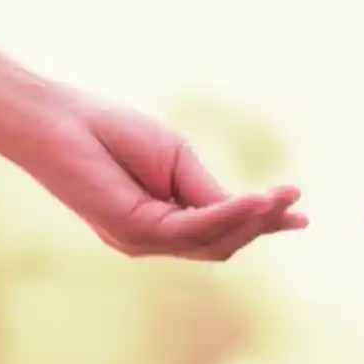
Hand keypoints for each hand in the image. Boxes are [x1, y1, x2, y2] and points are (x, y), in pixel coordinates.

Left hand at [17, 97, 306, 259]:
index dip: (262, 224)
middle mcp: (154, 238)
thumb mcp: (176, 160)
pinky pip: (193, 227)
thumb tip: (249, 210)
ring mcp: (143, 240)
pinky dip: (228, 213)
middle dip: (263, 226)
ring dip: (253, 220)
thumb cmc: (112, 132)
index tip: (302, 217)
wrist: (61, 120)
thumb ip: (207, 190)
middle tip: (300, 212)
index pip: (220, 230)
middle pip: (222, 243)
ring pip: (213, 241)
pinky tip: (256, 199)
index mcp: (164, 220)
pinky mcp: (134, 230)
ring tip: (284, 199)